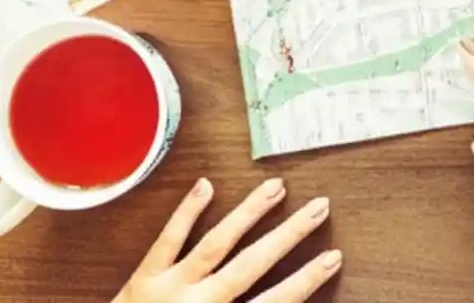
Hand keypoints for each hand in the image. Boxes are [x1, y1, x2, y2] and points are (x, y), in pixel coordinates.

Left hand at [113, 178, 340, 302]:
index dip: (306, 280)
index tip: (331, 257)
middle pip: (252, 264)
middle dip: (288, 235)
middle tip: (317, 207)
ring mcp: (169, 289)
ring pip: (216, 244)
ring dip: (248, 214)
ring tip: (275, 188)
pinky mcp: (142, 280)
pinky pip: (167, 241)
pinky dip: (186, 212)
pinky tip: (205, 185)